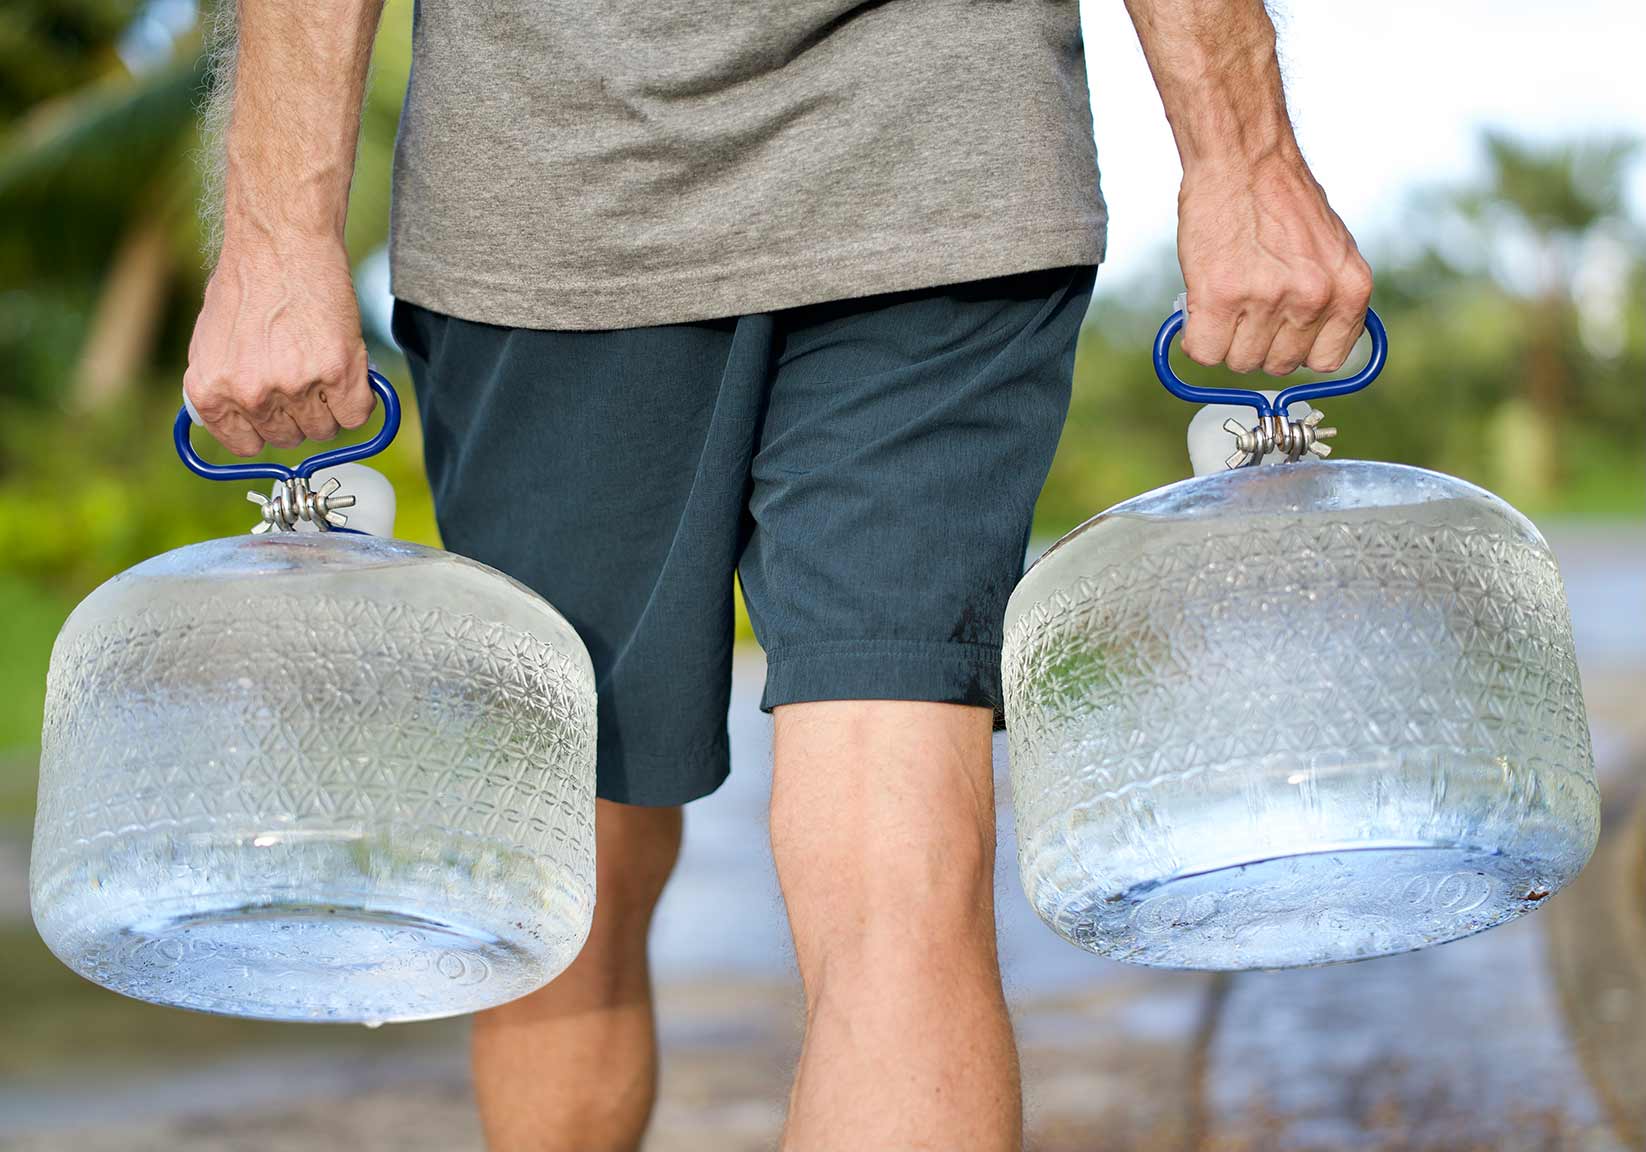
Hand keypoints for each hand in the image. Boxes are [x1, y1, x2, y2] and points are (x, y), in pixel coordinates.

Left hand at [184, 234, 373, 456]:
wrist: (281, 243)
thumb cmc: (247, 283)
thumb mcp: (209, 340)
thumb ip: (218, 388)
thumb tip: (230, 424)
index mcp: (212, 391)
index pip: (247, 445)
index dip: (266, 428)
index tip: (278, 413)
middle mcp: (251, 394)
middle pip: (291, 438)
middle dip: (300, 413)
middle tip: (303, 375)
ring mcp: (295, 386)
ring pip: (325, 429)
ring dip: (330, 404)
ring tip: (322, 364)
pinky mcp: (337, 372)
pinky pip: (357, 414)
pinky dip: (358, 398)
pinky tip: (347, 370)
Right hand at [1176, 150, 1372, 375]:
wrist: (1243, 158)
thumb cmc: (1281, 201)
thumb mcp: (1331, 250)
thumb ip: (1328, 299)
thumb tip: (1307, 350)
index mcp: (1350, 289)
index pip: (1326, 362)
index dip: (1296, 349)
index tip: (1280, 332)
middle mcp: (1314, 297)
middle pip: (1276, 365)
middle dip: (1256, 342)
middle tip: (1244, 304)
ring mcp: (1267, 298)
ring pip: (1238, 361)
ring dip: (1224, 338)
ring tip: (1225, 296)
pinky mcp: (1220, 296)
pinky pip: (1203, 352)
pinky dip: (1195, 337)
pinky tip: (1201, 307)